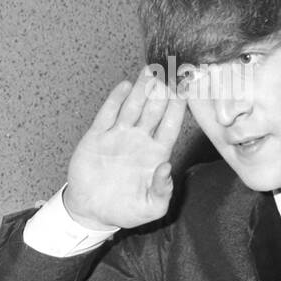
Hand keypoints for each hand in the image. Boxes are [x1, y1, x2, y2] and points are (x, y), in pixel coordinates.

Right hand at [64, 73, 185, 230]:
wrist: (93, 211)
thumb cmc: (127, 210)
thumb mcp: (152, 208)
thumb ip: (162, 190)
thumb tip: (166, 167)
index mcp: (157, 154)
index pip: (170, 126)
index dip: (178, 108)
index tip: (187, 90)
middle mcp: (140, 141)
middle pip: (154, 110)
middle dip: (163, 90)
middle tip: (172, 69)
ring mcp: (119, 136)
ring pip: (133, 107)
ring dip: (142, 89)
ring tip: (151, 70)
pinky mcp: (97, 137)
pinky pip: (107, 114)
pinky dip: (115, 100)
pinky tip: (125, 85)